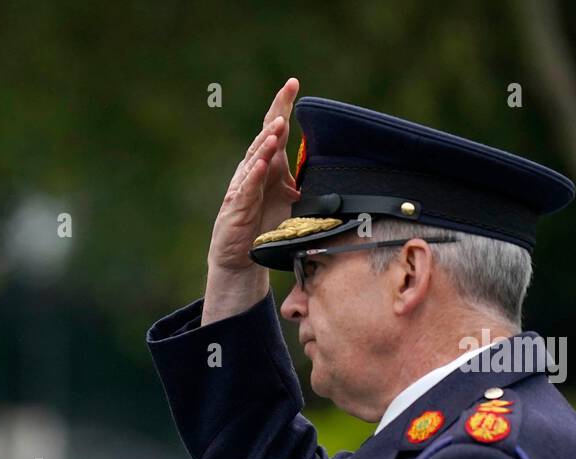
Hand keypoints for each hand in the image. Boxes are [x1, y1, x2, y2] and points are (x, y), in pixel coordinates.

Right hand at [203, 78, 301, 324]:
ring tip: (277, 126)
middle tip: (286, 93)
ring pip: (255, 158)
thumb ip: (306, 183)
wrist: (240, 258)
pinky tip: (261, 163)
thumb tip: (339, 174)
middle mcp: (254, 170)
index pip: (275, 130)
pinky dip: (253, 174)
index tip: (293, 83)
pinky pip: (246, 187)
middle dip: (276, 114)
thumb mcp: (291, 201)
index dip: (282, 106)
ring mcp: (243, 187)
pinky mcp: (236, 207)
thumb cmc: (264, 228)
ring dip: (266, 141)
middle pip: (265, 136)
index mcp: (269, 166)